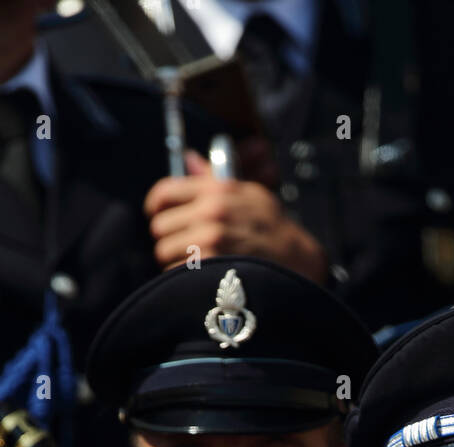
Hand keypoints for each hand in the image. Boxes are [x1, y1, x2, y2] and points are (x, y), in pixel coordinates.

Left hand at [143, 150, 326, 281]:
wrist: (298, 263)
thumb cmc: (273, 229)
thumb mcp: (249, 194)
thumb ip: (213, 178)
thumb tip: (188, 158)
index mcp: (216, 190)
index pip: (164, 192)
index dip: (155, 206)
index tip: (157, 215)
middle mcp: (210, 213)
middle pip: (159, 228)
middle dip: (168, 239)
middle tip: (185, 247)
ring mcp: (208, 242)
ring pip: (164, 253)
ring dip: (175, 262)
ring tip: (196, 265)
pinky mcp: (208, 270)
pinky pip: (175, 275)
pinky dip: (183, 281)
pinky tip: (202, 280)